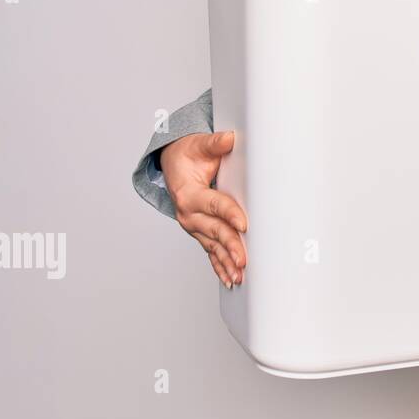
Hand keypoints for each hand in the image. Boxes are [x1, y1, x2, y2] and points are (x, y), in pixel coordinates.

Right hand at [159, 131, 246, 288]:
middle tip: (244, 259)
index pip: (213, 205)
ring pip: (212, 246)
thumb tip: (229, 138)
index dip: (229, 214)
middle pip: (214, 231)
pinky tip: (230, 279)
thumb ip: (214, 143)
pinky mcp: (200, 232)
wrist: (173, 163)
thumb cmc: (189, 154)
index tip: (244, 225)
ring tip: (239, 276)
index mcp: (189, 194)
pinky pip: (210, 252)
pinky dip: (219, 267)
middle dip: (230, 246)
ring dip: (225, 262)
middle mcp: (189, 214)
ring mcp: (194, 226)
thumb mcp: (199, 145)